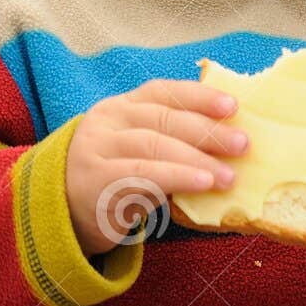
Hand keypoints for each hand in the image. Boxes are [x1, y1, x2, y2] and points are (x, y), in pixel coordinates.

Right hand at [65, 79, 248, 254]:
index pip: (163, 91)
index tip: (233, 106)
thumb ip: (172, 141)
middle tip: (243, 144)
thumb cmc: (115, 181)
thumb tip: (229, 143)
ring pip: (155, 146)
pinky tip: (203, 183)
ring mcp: (98, 149)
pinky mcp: (96, 180)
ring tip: (229, 175)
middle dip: (207, 131)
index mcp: (122, 106)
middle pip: (163, 118)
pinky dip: (177, 177)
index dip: (199, 96)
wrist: (62, 214)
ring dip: (197, 159)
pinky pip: (143, 174)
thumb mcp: (139, 152)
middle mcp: (108, 121)